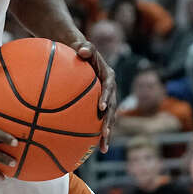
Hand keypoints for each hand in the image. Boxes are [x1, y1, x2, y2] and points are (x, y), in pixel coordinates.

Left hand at [68, 37, 116, 152]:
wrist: (79, 53)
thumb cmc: (79, 48)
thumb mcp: (82, 45)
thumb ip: (84, 47)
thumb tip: (82, 50)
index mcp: (108, 75)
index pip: (110, 87)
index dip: (107, 97)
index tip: (102, 108)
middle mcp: (110, 89)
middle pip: (113, 108)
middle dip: (110, 123)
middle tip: (105, 136)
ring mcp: (106, 98)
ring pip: (108, 118)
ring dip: (106, 133)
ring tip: (103, 148)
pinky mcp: (99, 104)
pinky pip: (98, 119)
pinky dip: (96, 131)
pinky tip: (89, 146)